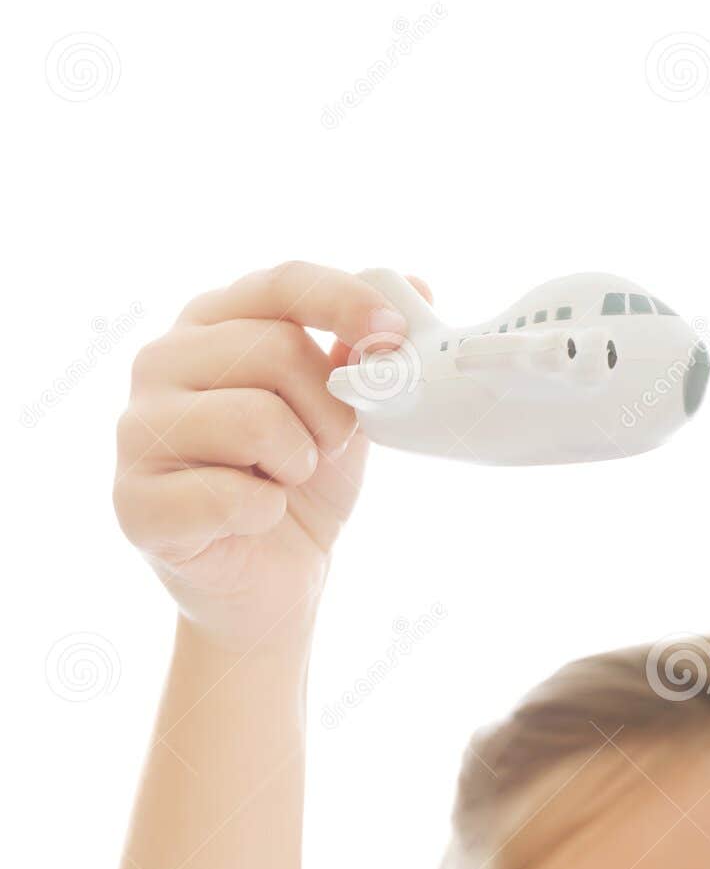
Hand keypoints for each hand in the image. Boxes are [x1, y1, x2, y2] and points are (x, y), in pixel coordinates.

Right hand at [113, 262, 431, 651]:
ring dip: (297, 463)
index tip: (393, 335)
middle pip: (273, 349)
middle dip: (328, 411)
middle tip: (326, 449)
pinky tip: (255, 519)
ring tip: (287, 481)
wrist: (271, 585)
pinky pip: (229, 494)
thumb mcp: (344, 413)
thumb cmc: (298, 489)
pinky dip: (265, 513)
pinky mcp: (134, 501)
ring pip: (252, 417)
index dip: (344, 301)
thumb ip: (363, 353)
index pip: (281, 283)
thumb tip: (417, 285)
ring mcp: (137, 430)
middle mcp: (161, 362)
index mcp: (211, 325)